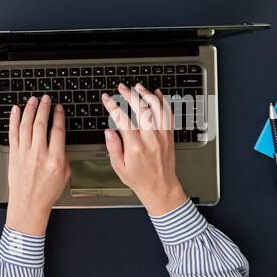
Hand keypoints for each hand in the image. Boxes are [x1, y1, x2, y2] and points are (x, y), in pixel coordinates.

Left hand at [5, 95, 69, 235]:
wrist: (29, 204)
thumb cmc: (47, 192)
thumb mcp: (65, 175)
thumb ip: (63, 155)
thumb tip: (58, 138)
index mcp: (55, 159)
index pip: (57, 131)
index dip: (58, 116)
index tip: (59, 108)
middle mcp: (38, 155)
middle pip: (40, 124)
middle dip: (44, 108)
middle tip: (46, 99)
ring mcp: (24, 154)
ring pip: (26, 125)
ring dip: (30, 110)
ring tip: (33, 100)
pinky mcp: (14, 155)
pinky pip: (13, 133)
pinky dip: (14, 120)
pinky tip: (16, 110)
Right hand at [101, 83, 187, 215]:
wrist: (161, 189)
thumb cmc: (139, 180)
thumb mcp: (119, 168)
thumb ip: (113, 148)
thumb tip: (108, 131)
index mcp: (136, 148)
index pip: (123, 120)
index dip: (113, 106)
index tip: (106, 98)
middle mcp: (151, 140)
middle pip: (141, 110)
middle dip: (129, 95)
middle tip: (121, 88)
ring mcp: (162, 137)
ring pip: (157, 110)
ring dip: (147, 95)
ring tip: (138, 87)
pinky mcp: (169, 137)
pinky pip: (169, 116)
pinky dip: (163, 102)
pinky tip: (157, 94)